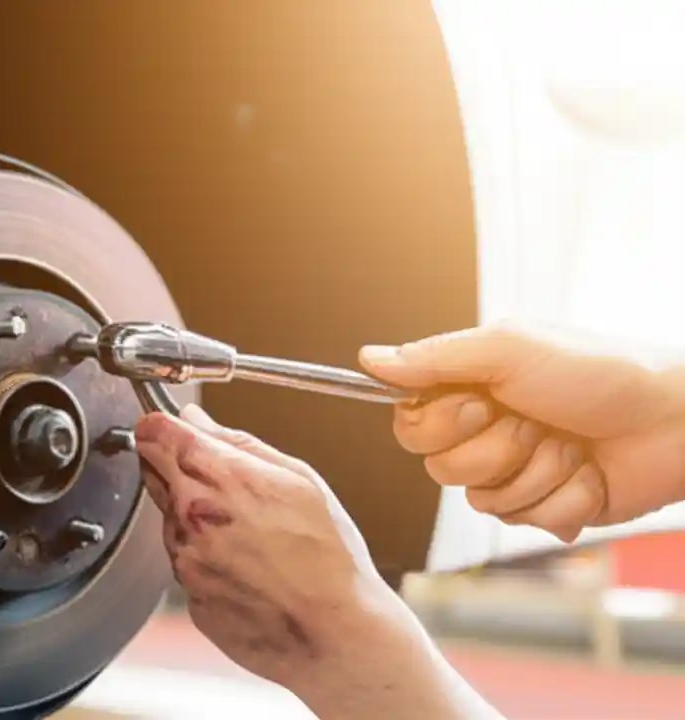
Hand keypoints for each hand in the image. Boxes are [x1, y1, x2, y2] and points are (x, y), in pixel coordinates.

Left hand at [136, 405, 499, 719]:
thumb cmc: (329, 559)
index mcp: (218, 476)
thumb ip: (238, 443)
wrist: (335, 632)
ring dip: (196, 518)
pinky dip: (207, 559)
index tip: (168, 428)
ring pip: (172, 520)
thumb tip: (199, 421)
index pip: (154, 431)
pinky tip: (248, 567)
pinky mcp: (188, 594)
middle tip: (227, 486)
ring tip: (252, 537)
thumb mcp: (299, 479)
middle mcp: (190, 515)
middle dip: (180, 469)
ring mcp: (185, 558)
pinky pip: (187, 562)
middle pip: (155, 472)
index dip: (160, 426)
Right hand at [360, 325, 684, 541]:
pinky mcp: (545, 508)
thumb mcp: (508, 348)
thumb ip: (433, 358)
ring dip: (536, 473)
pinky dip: (564, 498)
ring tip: (571, 446)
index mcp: (467, 389)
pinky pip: (526, 522)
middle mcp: (483, 431)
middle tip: (536, 422)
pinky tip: (589, 474)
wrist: (673, 421)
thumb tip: (367, 358)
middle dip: (496, 450)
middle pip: (439, 470)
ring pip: (483, 501)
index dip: (440, 426)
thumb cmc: (597, 373)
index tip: (481, 404)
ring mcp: (514, 472)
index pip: (408, 426)